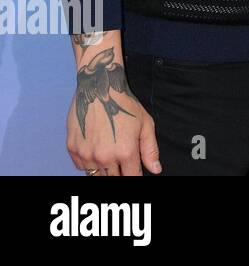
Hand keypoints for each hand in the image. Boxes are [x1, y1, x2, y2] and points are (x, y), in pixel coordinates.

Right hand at [66, 46, 160, 175]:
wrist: (99, 89)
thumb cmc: (125, 105)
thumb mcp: (145, 124)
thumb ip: (150, 150)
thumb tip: (156, 170)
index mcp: (125, 152)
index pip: (131, 178)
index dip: (135, 176)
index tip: (135, 171)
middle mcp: (104, 157)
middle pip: (113, 179)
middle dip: (120, 173)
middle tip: (122, 161)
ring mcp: (86, 154)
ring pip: (96, 175)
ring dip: (104, 170)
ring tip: (109, 154)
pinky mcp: (72, 149)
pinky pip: (81, 167)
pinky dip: (89, 164)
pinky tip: (96, 151)